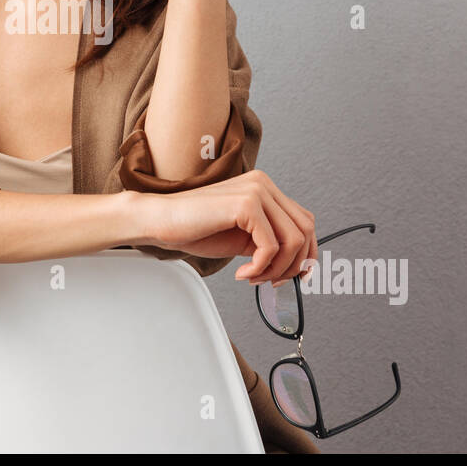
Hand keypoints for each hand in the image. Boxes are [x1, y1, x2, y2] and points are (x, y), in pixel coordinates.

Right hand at [141, 170, 318, 284]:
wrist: (161, 221)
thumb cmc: (194, 229)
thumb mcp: (242, 236)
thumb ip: (268, 241)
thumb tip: (295, 263)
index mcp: (264, 188)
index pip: (304, 221)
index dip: (305, 253)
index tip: (290, 276)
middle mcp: (264, 184)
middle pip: (305, 230)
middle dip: (293, 265)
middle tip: (270, 281)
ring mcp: (257, 191)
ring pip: (293, 240)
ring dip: (276, 269)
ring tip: (253, 277)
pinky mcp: (246, 204)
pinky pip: (270, 246)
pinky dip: (260, 268)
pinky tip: (242, 272)